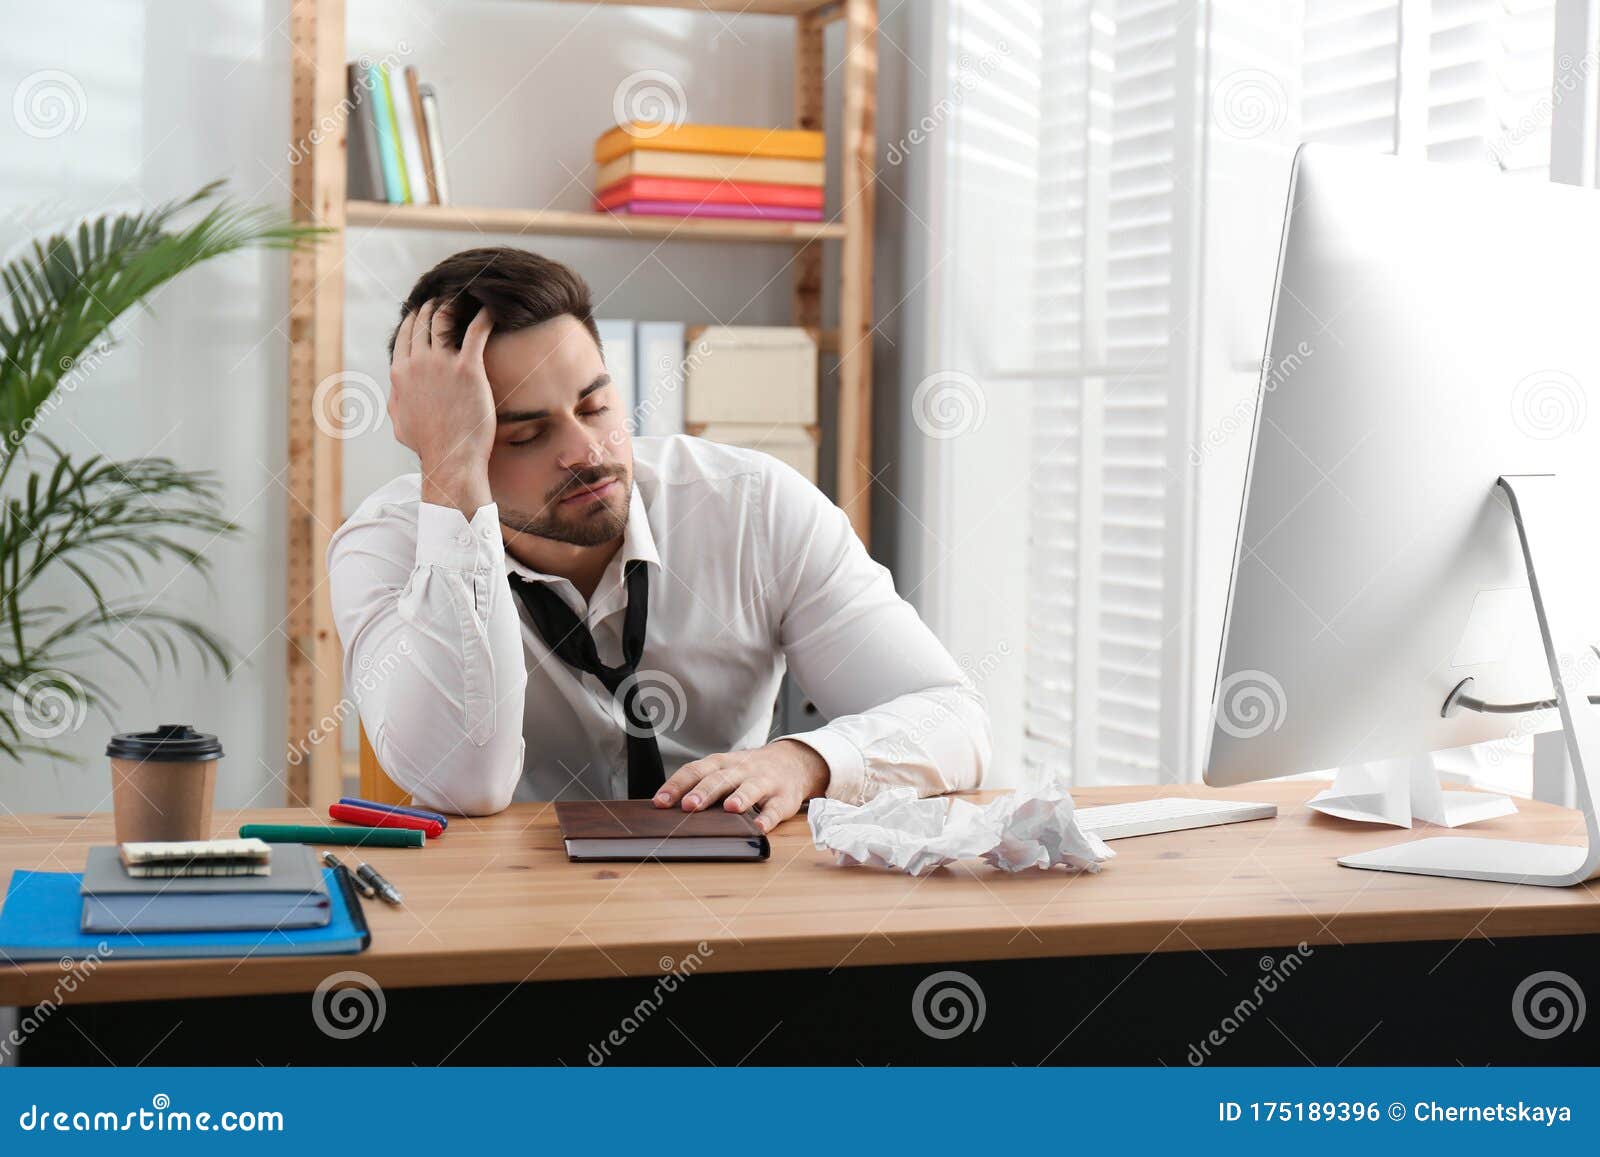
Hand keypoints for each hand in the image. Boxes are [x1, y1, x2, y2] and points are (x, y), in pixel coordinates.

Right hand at [388, 298, 495, 514]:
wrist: (451, 459)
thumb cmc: (428, 446)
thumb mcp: (400, 422)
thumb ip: (397, 399)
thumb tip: (397, 390)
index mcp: (400, 373)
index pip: (405, 334)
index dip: (415, 318)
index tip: (424, 309)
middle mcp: (418, 363)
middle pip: (423, 321)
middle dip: (433, 304)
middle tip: (446, 297)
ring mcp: (442, 364)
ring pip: (444, 320)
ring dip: (454, 304)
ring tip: (466, 298)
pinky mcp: (468, 369)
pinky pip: (476, 331)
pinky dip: (483, 315)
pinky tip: (491, 308)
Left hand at [653, 739, 830, 833]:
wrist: (793, 762)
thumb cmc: (748, 772)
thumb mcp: (725, 770)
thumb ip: (701, 784)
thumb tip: (667, 809)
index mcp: (722, 764)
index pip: (695, 770)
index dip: (677, 785)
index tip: (660, 802)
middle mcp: (741, 770)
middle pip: (720, 779)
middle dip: (704, 792)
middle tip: (688, 806)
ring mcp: (764, 782)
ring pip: (750, 788)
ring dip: (740, 797)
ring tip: (730, 809)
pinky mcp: (783, 798)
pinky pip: (776, 808)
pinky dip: (768, 818)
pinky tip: (760, 827)